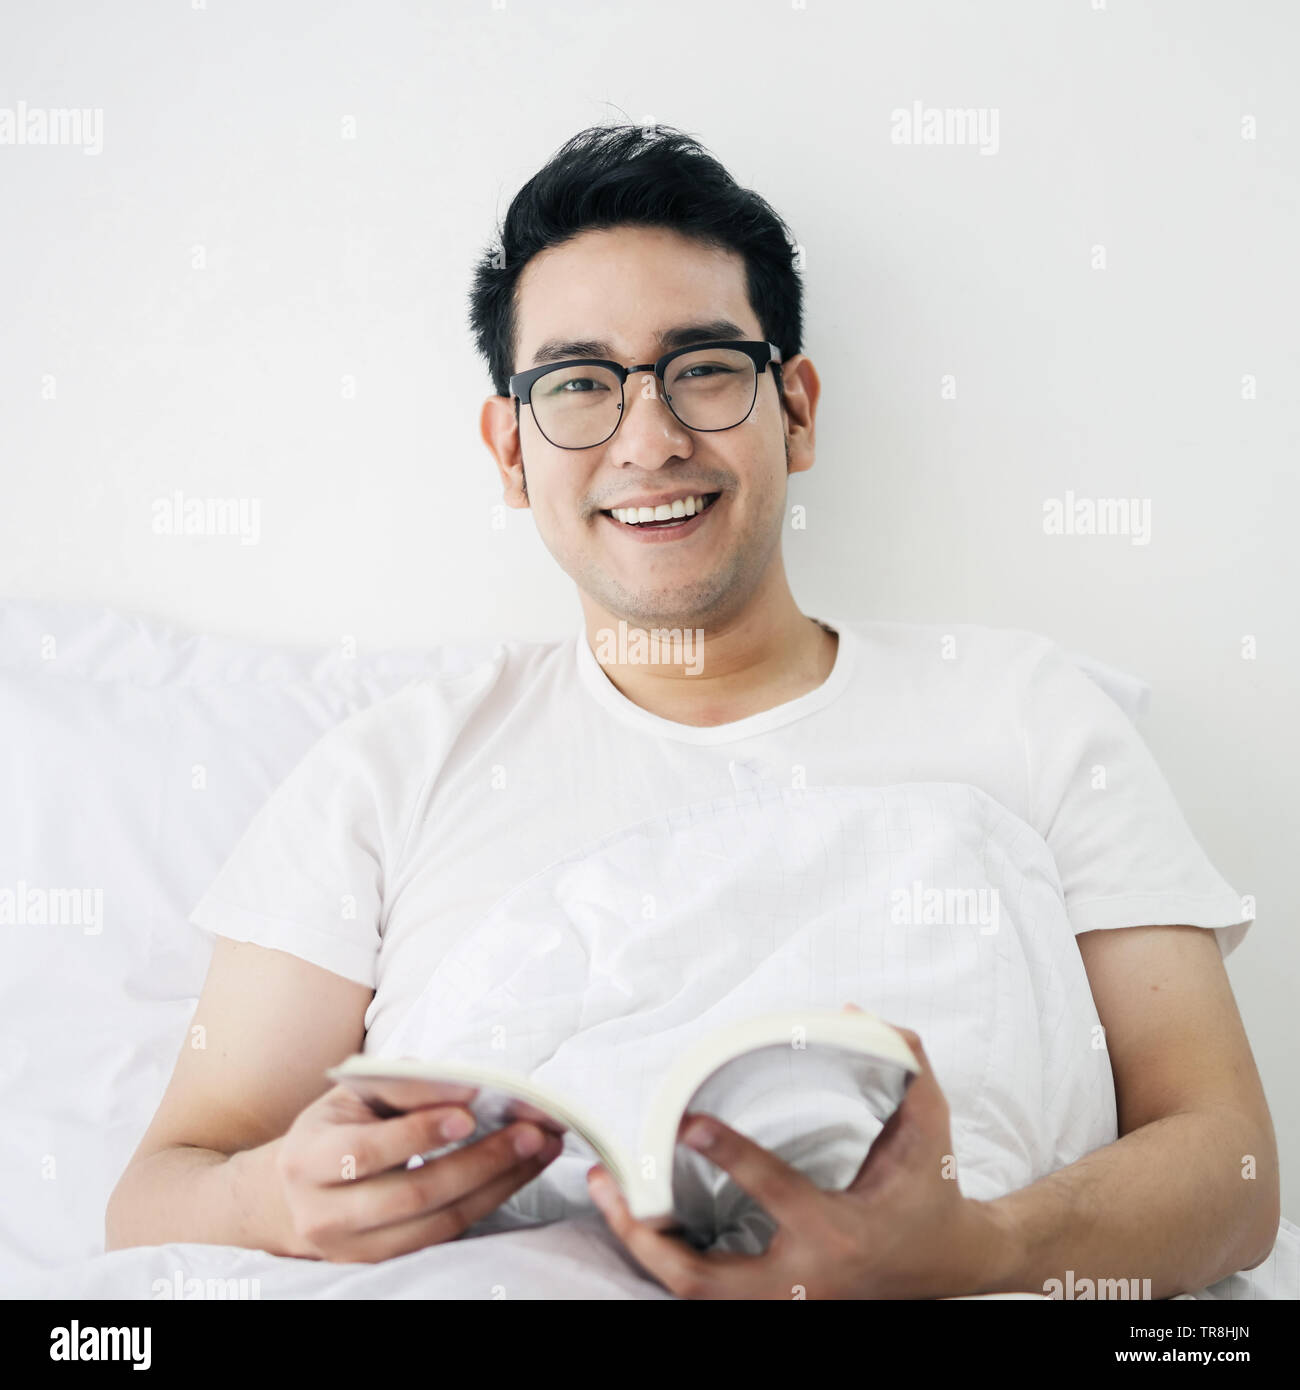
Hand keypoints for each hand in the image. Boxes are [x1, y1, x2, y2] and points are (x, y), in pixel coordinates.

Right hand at [273, 1081, 563, 1261]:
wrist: (300, 1191)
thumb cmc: (339, 1127)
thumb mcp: (355, 1095)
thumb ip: (402, 1087)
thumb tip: (463, 1085)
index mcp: (309, 1160)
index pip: (367, 1151)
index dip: (420, 1132)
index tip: (471, 1109)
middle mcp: (325, 1213)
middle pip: (412, 1194)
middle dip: (480, 1161)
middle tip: (530, 1131)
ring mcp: (354, 1248)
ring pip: (437, 1221)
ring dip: (498, 1183)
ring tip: (538, 1149)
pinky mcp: (385, 1263)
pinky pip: (445, 1235)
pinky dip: (487, 1201)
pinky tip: (517, 1172)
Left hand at [585, 1014, 1011, 1298]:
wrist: (951, 1266)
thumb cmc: (934, 1193)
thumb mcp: (931, 1128)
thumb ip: (906, 1066)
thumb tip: (856, 1013)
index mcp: (839, 1228)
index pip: (774, 1191)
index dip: (729, 1153)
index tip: (685, 1120)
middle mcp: (804, 1277)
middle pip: (705, 1278)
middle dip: (647, 1237)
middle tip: (607, 1183)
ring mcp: (785, 1300)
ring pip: (695, 1293)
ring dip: (644, 1249)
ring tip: (607, 1196)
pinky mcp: (775, 1304)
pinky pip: (708, 1292)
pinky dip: (668, 1258)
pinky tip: (640, 1218)